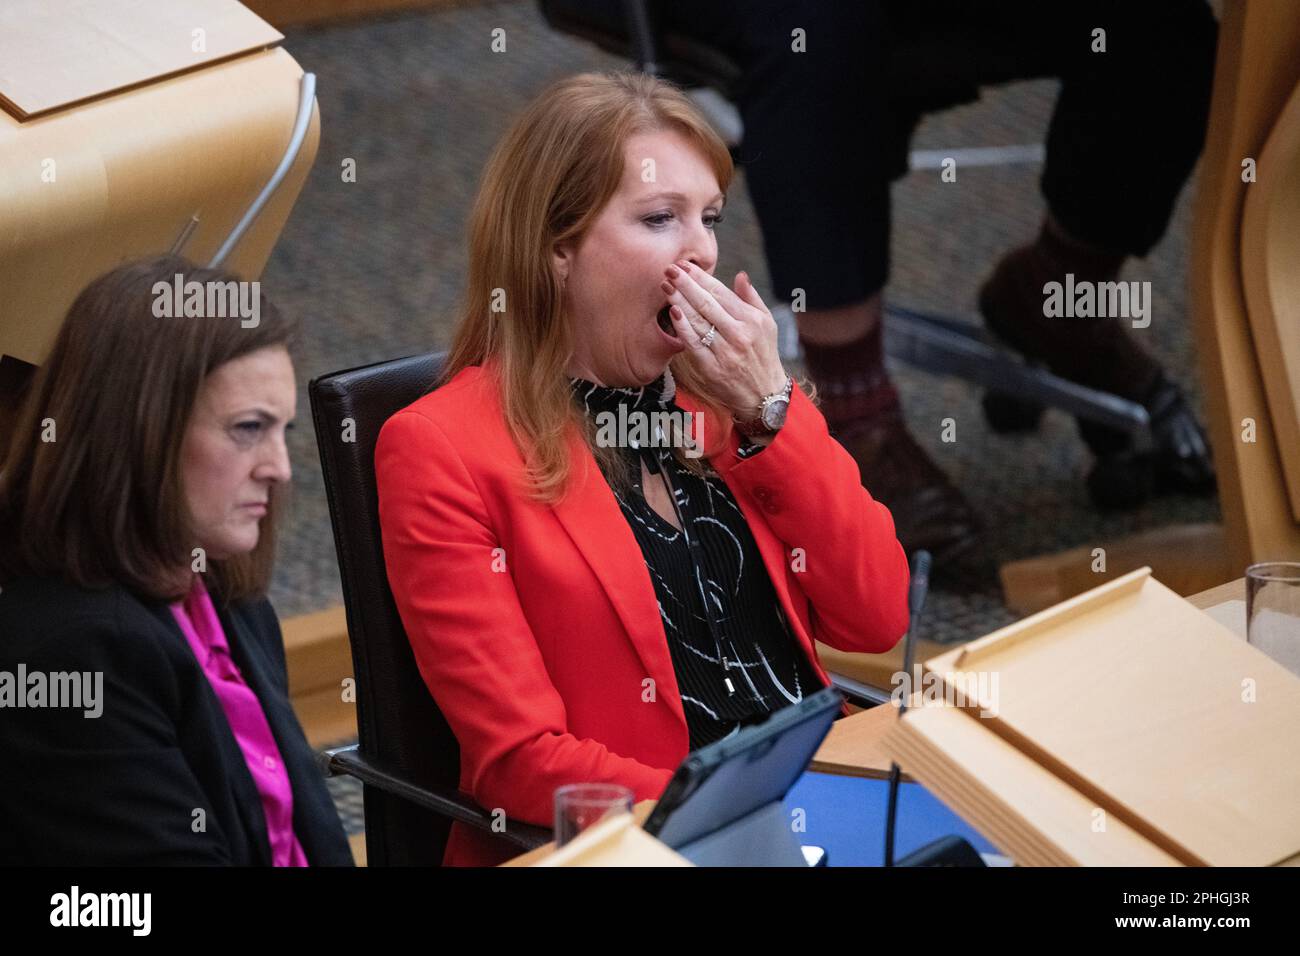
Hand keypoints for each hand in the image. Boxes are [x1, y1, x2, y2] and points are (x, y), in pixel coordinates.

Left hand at [660, 260, 788, 418]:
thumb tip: (740, 275)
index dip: (701, 277)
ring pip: (698, 321)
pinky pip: (693, 344)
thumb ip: (752, 299)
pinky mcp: (712, 368)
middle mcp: (739, 334)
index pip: (721, 293)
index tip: (685, 266)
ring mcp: (725, 352)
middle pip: (707, 303)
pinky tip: (673, 312)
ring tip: (666, 286)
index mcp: (752, 320)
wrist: (764, 395)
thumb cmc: (764, 355)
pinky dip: (682, 327)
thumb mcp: (767, 324)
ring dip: (680, 301)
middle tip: (670, 270)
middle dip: (686, 284)